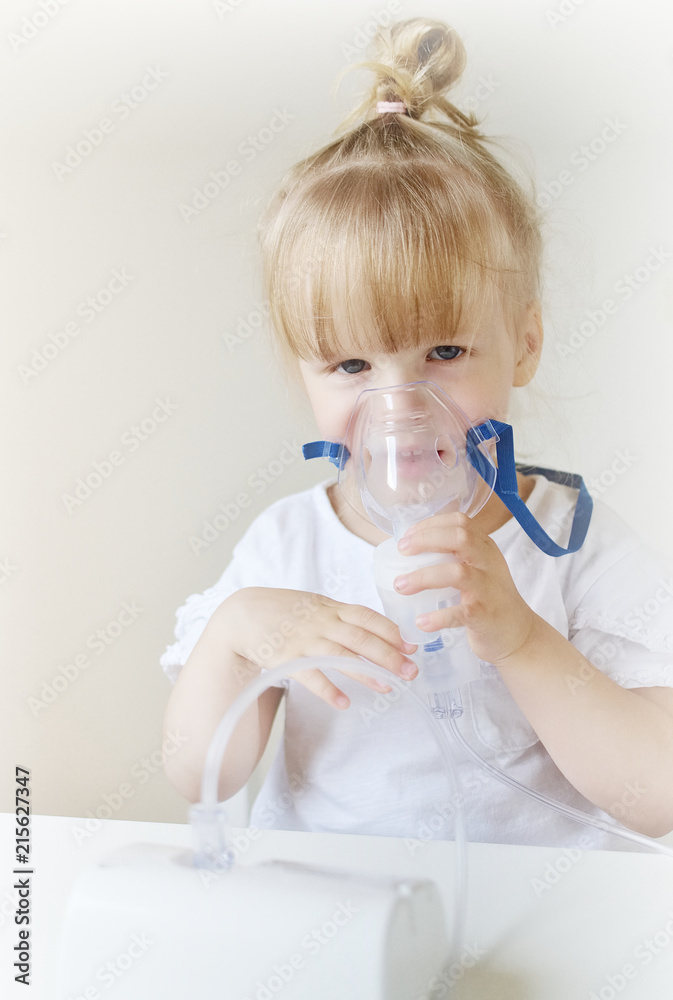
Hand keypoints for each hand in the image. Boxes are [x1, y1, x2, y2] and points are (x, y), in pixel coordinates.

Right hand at [221, 587, 418, 709]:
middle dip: (389, 655)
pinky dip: (328, 689)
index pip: (367, 617)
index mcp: (330, 608)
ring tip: (388, 687)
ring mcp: (305, 639)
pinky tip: (344, 702)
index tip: (412, 646)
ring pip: (342, 656)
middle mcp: (321, 622)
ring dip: (367, 673)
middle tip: (410, 672)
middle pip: (361, 638)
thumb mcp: (314, 605)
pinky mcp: (287, 657)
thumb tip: (374, 629)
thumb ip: (341, 616)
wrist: (241, 614)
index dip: (391, 632)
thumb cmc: (282, 610)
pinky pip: (312, 676)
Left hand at [392, 512, 536, 666]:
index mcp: (485, 548)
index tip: (408, 535)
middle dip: (426, 540)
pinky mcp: (485, 615)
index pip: (460, 522)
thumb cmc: (489, 598)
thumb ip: (455, 555)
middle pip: (460, 538)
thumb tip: (411, 547)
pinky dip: (438, 617)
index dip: (431, 524)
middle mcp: (489, 563)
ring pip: (457, 573)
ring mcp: (488, 589)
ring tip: (401, 585)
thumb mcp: (478, 568)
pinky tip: (421, 621)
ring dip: (423, 577)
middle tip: (402, 550)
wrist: (518, 634)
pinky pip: (460, 613)